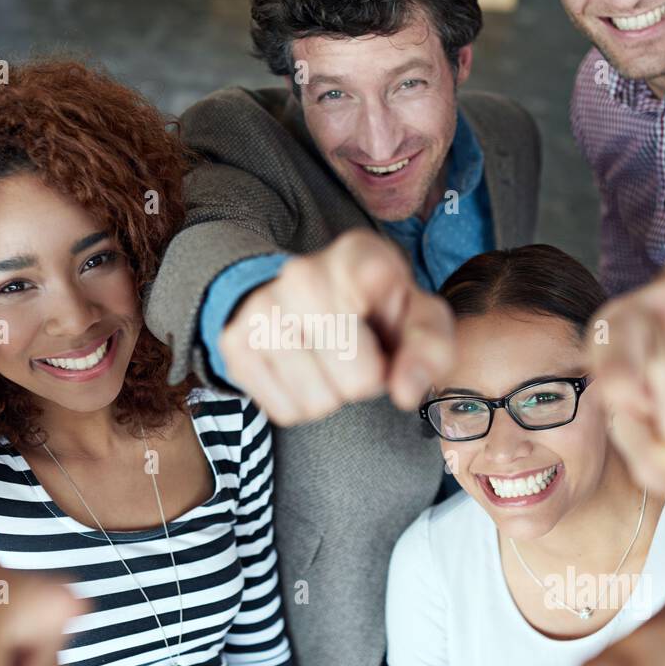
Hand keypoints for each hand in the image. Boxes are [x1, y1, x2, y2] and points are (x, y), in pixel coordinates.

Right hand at [219, 229, 454, 424]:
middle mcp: (302, 273)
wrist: (309, 304)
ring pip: (319, 401)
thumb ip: (431, 350)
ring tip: (331, 363)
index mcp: (357, 254)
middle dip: (368, 380)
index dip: (399, 337)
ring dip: (333, 395)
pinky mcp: (234, 342)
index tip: (385, 319)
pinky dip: (300, 404)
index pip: (379, 291)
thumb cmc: (378, 313)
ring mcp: (262, 307)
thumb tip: (404, 393)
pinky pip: (284, 411)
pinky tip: (303, 373)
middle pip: (359, 378)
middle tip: (360, 354)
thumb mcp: (421, 319)